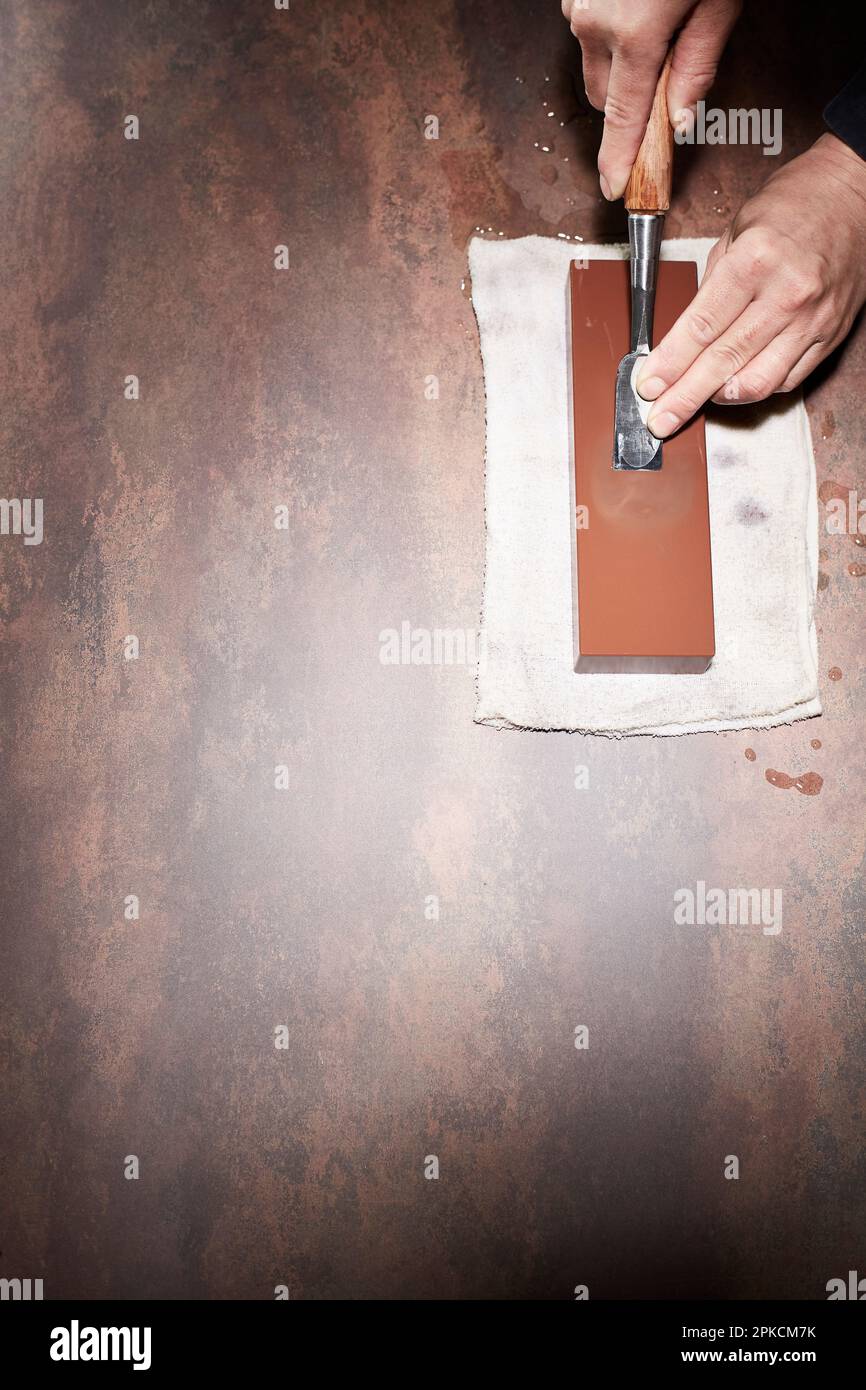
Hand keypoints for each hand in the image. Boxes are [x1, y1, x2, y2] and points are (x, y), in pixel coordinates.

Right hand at [561, 0, 741, 198]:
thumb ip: (698, 61)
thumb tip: (680, 119)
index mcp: (634, 32)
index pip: (623, 118)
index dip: (619, 161)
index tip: (615, 188)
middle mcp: (596, 22)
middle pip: (605, 98)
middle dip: (631, 102)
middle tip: (669, 75)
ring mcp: (578, 4)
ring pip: (594, 66)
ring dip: (620, 65)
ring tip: (658, 26)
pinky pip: (589, 33)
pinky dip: (610, 34)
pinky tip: (638, 8)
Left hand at [636, 134, 865, 436]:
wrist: (855, 195)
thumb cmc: (794, 205)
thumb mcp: (737, 229)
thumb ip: (711, 284)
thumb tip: (684, 335)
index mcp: (756, 261)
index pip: (701, 328)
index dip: (670, 364)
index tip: (648, 385)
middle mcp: (787, 294)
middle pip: (724, 362)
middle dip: (684, 397)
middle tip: (659, 419)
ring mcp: (812, 319)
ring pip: (758, 382)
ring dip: (719, 399)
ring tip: (695, 401)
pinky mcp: (830, 335)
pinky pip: (787, 379)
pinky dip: (755, 389)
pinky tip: (733, 387)